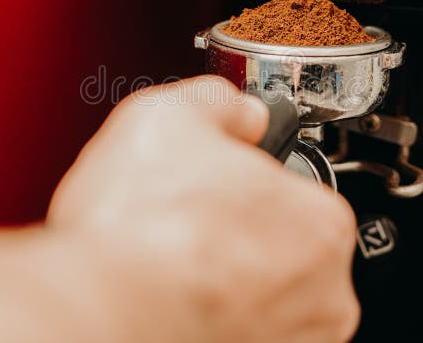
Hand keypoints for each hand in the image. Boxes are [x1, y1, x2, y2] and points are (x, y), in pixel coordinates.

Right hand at [49, 76, 359, 342]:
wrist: (99, 316)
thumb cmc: (139, 233)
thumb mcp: (170, 116)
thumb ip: (220, 102)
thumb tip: (236, 110)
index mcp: (321, 223)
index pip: (297, 190)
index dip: (251, 181)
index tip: (221, 183)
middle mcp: (323, 294)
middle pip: (283, 246)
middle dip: (241, 233)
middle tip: (188, 224)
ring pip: (263, 297)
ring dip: (229, 280)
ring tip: (174, 263)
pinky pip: (242, 332)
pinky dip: (216, 319)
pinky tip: (176, 299)